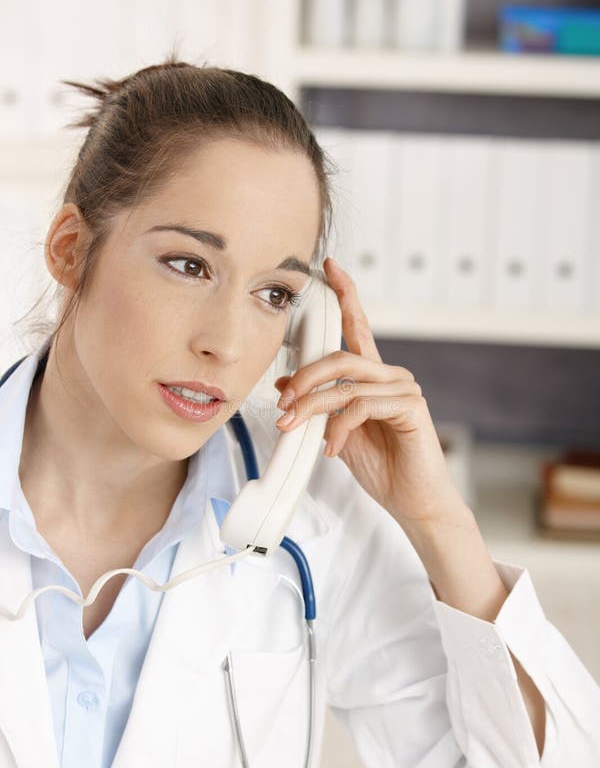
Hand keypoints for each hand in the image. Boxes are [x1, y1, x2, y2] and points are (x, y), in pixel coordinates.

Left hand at [273, 257, 466, 526]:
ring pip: (345, 382)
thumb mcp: (336, 432)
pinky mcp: (410, 406)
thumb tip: (285, 386)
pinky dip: (338, 428)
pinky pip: (361, 405)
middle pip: (339, 355)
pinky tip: (333, 448)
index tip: (328, 267)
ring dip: (311, 407)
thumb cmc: (381, 466)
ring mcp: (403, 389)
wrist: (412, 501)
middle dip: (304, 377)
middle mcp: (390, 375)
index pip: (357, 326)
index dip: (345, 293)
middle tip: (283, 403)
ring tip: (294, 427)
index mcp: (373, 376)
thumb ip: (317, 406)